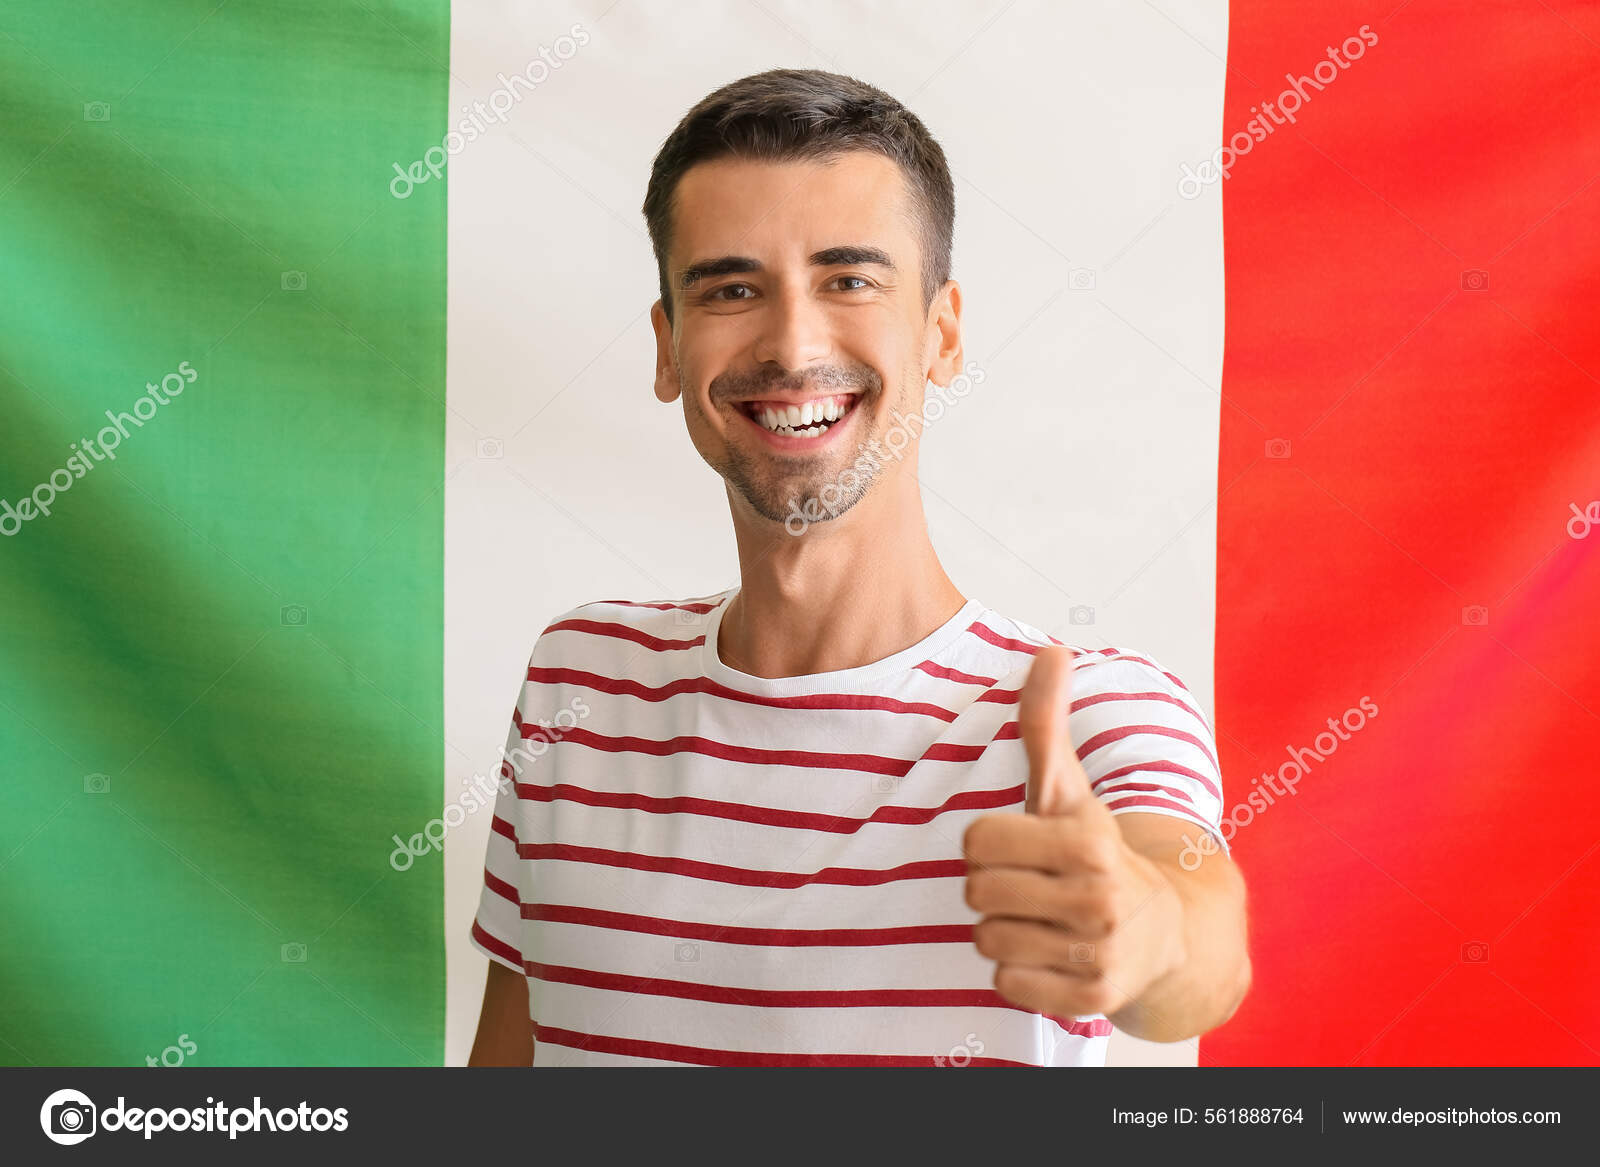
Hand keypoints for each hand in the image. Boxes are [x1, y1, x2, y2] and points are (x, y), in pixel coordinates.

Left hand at [962, 645, 1187, 1020]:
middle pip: (976, 892)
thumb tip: (1052, 651)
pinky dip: (1018, 973)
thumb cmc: (1094, 853)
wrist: (1165, 934)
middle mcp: (1100, 900)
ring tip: (1042, 919)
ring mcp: (1098, 955)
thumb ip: (1047, 724)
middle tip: (1030, 884)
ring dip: (1003, 930)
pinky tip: (1050, 954)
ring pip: (987, 940)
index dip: (988, 842)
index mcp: (1091, 841)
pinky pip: (1006, 984)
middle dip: (993, 886)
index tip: (1021, 845)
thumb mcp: (1068, 789)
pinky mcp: (1090, 1002)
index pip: (976, 841)